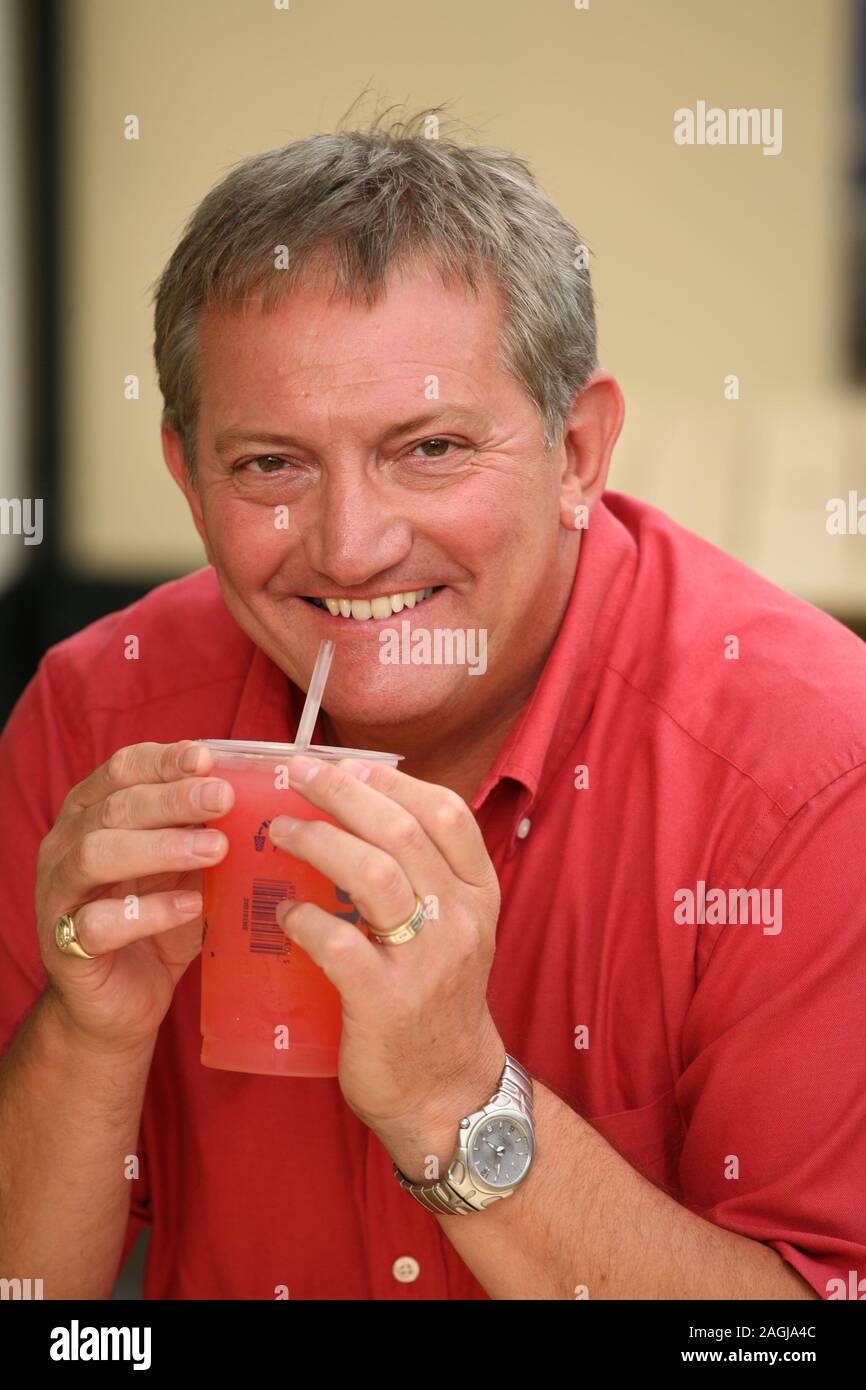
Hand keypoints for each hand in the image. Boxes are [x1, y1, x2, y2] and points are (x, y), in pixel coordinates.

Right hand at [35, 740, 231, 1054]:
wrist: (119, 1002)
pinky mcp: (66, 947)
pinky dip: (148, 912)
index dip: (163, 760)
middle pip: (113, 808)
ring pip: (96, 855)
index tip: (208, 758)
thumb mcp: (183, 870)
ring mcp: (60, 896)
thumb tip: (257, 797)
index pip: (121, 770)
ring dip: (161, 847)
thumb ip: (202, 832)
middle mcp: (66, 847)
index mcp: (91, 814)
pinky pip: (99, 923)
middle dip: (173, 798)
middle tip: (223, 798)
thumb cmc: (155, 922)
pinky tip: (190, 907)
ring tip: (215, 849)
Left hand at [268, 755, 505, 1166]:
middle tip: (297, 775)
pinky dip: (303, 917)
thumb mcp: (453, 929)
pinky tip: (282, 910)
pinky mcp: (385, 1002)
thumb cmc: (435, 1000)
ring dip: (320, 841)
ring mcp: (426, 960)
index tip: (347, 766)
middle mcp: (460, 918)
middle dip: (343, 793)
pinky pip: (338, 943)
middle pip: (403, 830)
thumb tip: (361, 813)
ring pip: (374, 874)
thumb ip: (424, 877)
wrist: (446, 1091)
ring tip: (280, 830)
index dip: (393, 780)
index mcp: (478, 892)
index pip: (446, 812)